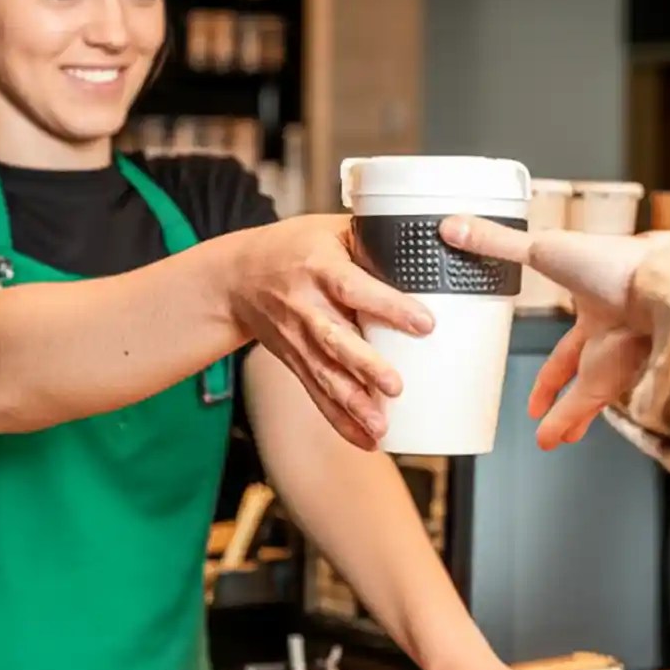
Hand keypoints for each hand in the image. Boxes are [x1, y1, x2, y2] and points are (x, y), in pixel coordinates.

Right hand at [232, 214, 433, 448]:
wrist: (237, 278)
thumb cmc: (292, 248)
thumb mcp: (329, 230)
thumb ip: (373, 240)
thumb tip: (431, 245)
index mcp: (319, 268)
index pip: (356, 289)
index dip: (389, 306)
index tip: (425, 323)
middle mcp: (306, 307)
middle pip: (336, 340)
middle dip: (366, 367)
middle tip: (396, 387)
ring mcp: (298, 339)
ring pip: (326, 375)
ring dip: (353, 404)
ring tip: (381, 427)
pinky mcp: (295, 362)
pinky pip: (318, 395)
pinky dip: (340, 421)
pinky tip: (367, 440)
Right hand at [441, 216, 669, 449]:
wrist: (660, 287)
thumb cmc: (614, 261)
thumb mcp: (543, 248)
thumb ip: (496, 244)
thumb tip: (453, 228)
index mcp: (593, 293)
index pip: (570, 318)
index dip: (554, 334)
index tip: (544, 350)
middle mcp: (607, 328)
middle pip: (576, 362)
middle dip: (556, 384)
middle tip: (540, 404)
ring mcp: (612, 356)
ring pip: (583, 392)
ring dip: (564, 416)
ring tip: (548, 439)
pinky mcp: (613, 380)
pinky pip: (583, 406)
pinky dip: (563, 422)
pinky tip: (548, 439)